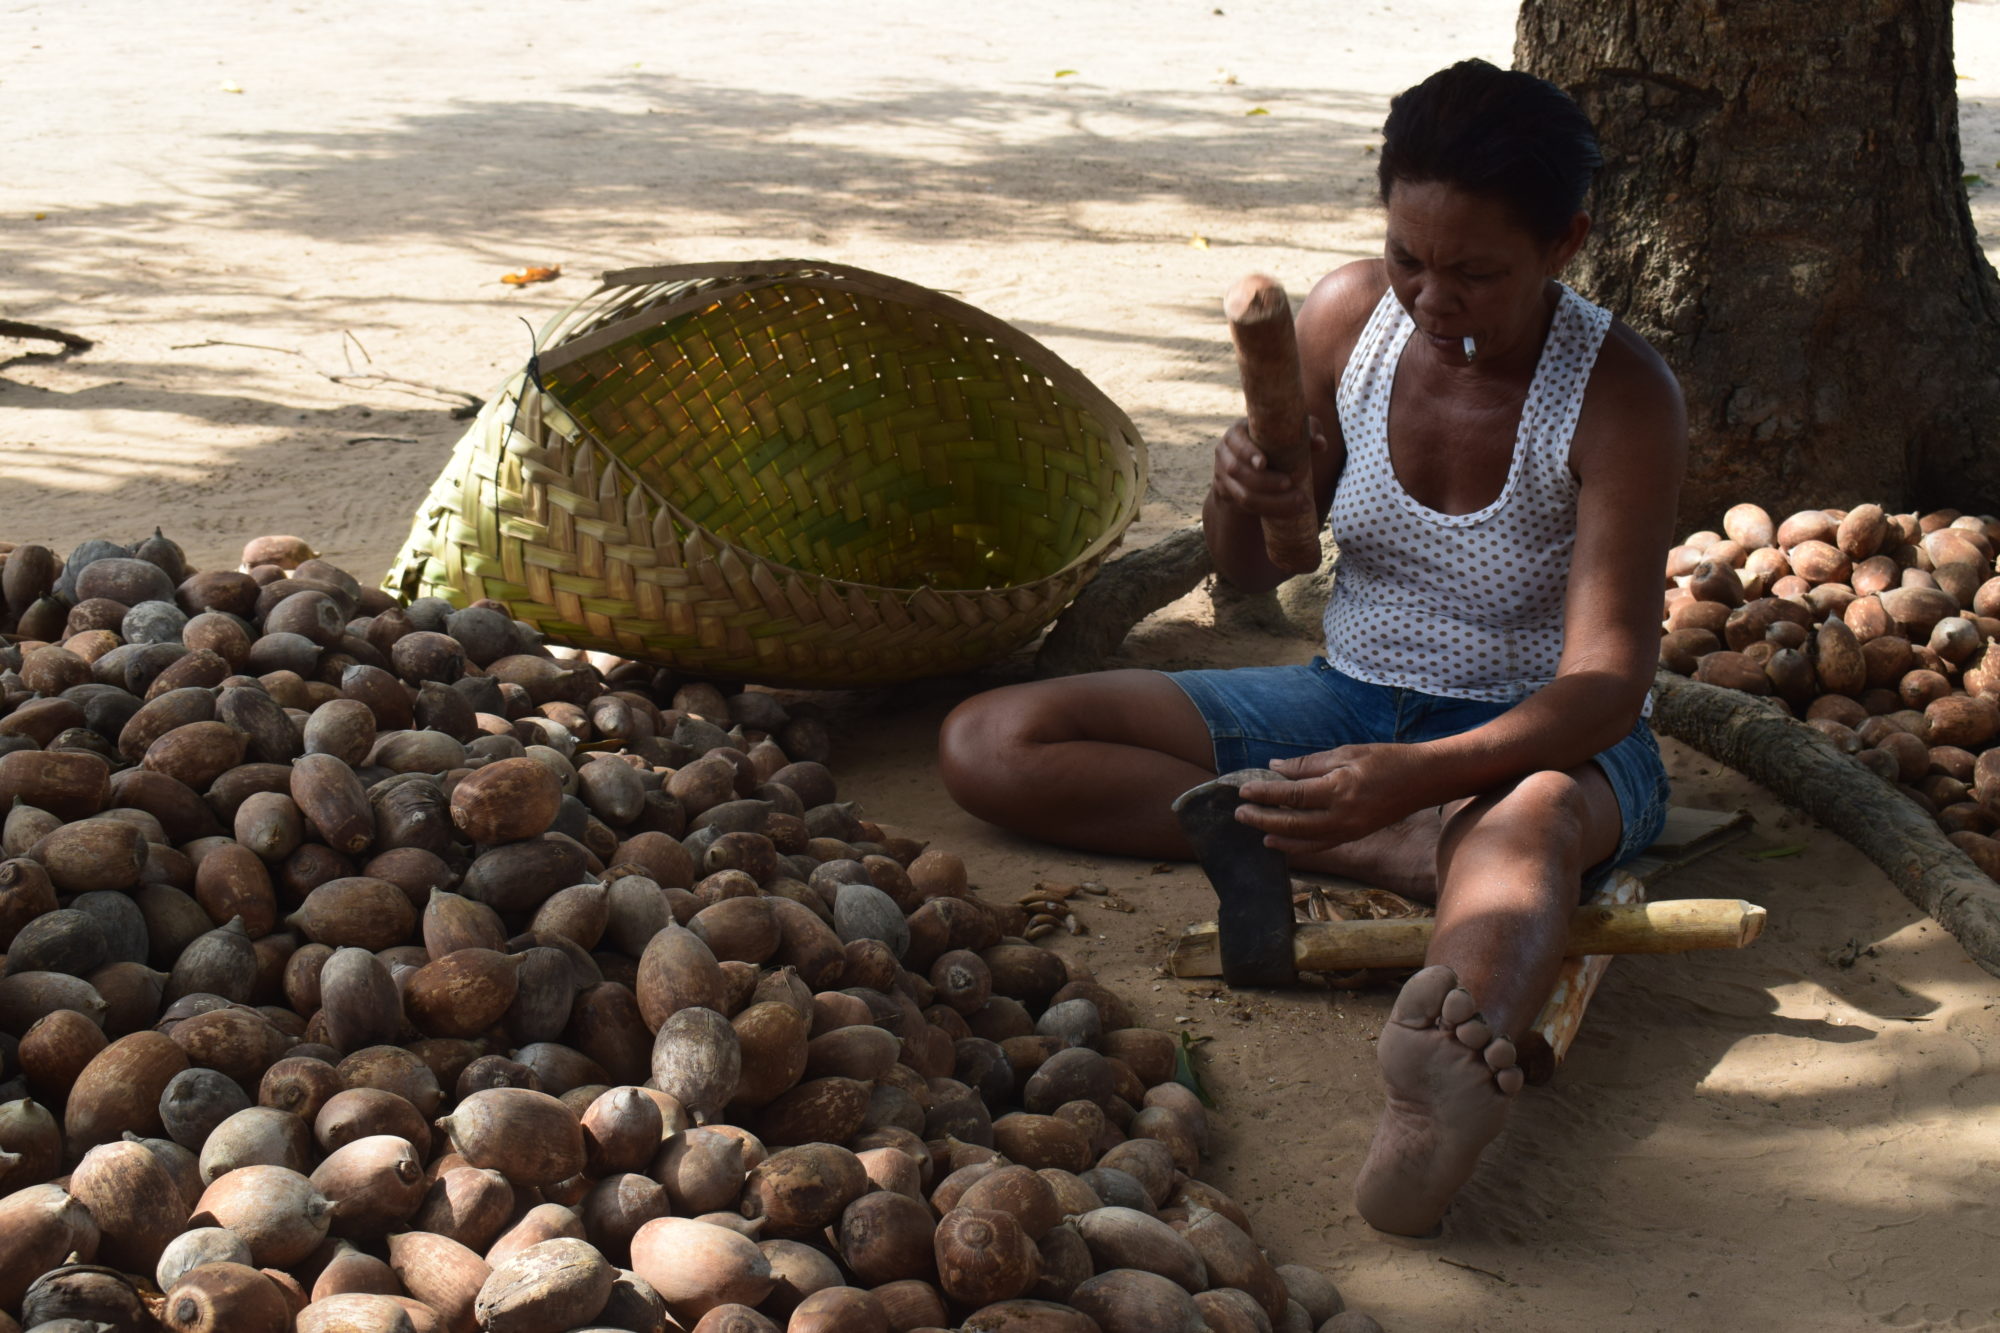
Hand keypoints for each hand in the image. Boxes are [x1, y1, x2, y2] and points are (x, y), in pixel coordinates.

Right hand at [1210, 415, 1327, 519]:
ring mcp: (1223, 478)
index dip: (1248, 453)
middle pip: (1238, 471)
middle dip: (1266, 482)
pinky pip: (1248, 508)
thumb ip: (1307, 431)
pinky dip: (1271, 511)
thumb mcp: (1289, 432)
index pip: (1236, 443)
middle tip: (1292, 484)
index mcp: (1236, 434)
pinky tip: (1292, 512)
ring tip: (1300, 502)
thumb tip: (1320, 444)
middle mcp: (1224, 455)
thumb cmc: (1276, 440)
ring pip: (1243, 495)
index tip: (1264, 463)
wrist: (1253, 462)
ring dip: (1272, 502)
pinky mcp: (1230, 496)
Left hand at [1234, 743, 1435, 852]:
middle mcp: (1342, 816)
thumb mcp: (1347, 752)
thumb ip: (1309, 764)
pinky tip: (1283, 843)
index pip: (1291, 795)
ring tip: (1257, 831)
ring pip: (1304, 841)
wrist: (1424, 780)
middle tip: (1240, 813)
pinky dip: (1299, 846)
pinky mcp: (1355, 836)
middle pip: (1292, 824)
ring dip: (1277, 837)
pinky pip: (1320, 845)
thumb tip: (1275, 768)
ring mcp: (1349, 830)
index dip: (1265, 794)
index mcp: (1339, 789)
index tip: (1243, 790)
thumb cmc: (1387, 759)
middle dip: (1263, 819)